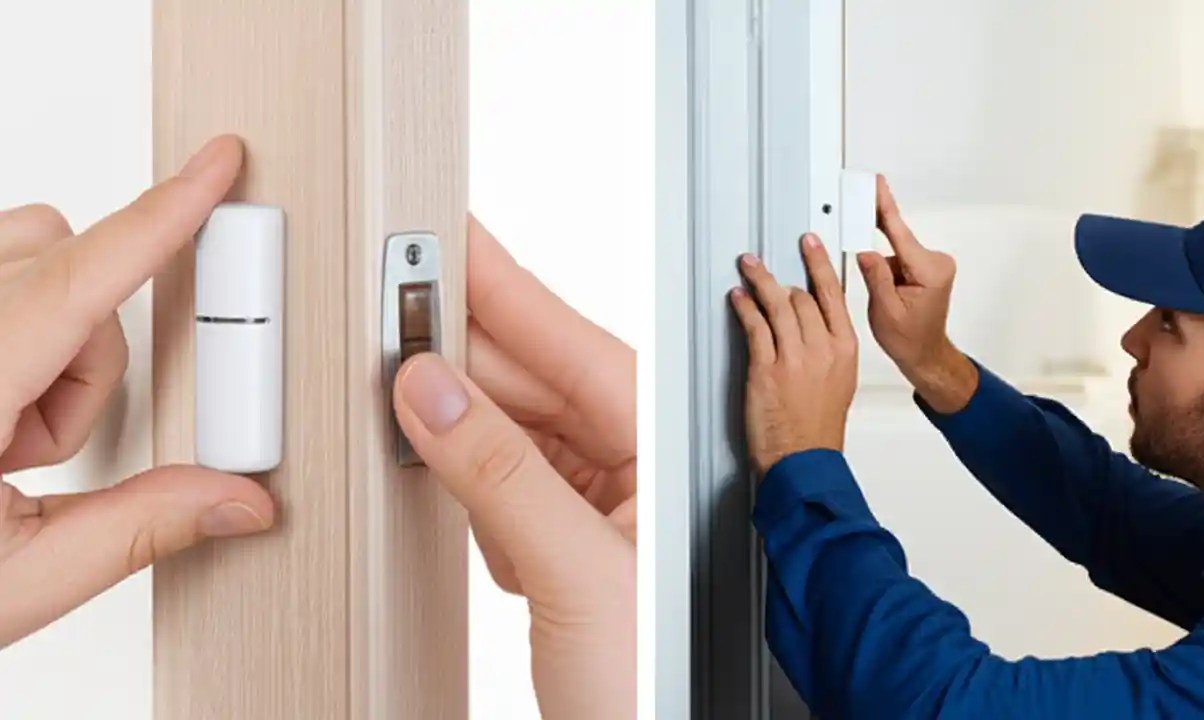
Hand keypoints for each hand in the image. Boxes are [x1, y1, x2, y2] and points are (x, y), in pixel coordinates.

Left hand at [0, 136, 274, 647]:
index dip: (163, 217)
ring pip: (34, 260)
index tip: (215, 165)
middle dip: (87, 367)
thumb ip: (140, 528)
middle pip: (68, 279)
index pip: (79, 282)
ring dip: (50, 340)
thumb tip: (237, 499)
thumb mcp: (17, 579)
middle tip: (32, 455)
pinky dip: (19, 316)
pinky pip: (2, 262)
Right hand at [392, 217, 634, 719]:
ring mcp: (596, 504)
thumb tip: (431, 393)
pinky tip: (447, 480)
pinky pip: (501, 480)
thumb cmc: (664, 685)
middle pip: (527, 378)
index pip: (567, 342)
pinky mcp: (565, 542)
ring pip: (507, 429)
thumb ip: (501, 477)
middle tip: (387, 307)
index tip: (445, 235)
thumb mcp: (580, 574)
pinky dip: (465, 480)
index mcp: (658, 450)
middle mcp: (630, 465)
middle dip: (455, 350)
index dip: (498, 284)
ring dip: (455, 423)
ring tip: (399, 389)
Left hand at [730, 234, 857, 474]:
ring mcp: (795, 358)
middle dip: (782, 281)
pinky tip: (738, 299)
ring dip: (759, 281)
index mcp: (844, 350)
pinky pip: (755, 326)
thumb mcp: (839, 381)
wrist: (804, 458)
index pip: (832, 295)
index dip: (819, 264)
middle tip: (766, 267)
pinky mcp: (767, 369)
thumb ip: (829, 348)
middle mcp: (822, 349)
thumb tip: (815, 324)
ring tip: (748, 267)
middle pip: (802, 297)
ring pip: (778, 304)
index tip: (810, 245)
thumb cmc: (819, 427)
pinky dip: (744, 307)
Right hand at [855, 175, 957, 374]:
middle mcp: (935, 263)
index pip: (899, 233)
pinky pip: (898, 258)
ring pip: (894, 251)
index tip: (877, 185)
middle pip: (897, 239)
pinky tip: (887, 292)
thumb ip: (875, 277)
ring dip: (882, 268)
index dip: (884, 207)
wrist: (925, 353)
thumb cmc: (909, 339)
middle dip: (876, 247)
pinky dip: (886, 271)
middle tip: (857, 229)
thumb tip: (865, 251)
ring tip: (884, 297)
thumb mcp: (885, 311)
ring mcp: (932, 264)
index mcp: (929, 271)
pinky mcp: (925, 268)